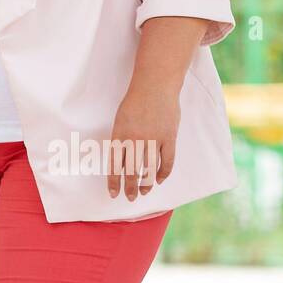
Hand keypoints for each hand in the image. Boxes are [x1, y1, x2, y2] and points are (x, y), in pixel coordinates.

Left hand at [105, 84, 179, 201]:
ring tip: (144, 192)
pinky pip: (166, 161)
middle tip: (130, 198)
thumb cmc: (135, 101)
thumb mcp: (121, 120)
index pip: (115, 165)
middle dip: (130, 187)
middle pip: (132, 171)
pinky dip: (162, 173)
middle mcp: (135, 140)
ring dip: (146, 184)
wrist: (155, 85)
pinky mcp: (169, 138)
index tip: (114, 193)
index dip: (114, 182)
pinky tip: (158, 180)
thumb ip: (121, 139)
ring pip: (149, 169)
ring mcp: (153, 139)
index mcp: (120, 135)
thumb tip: (121, 160)